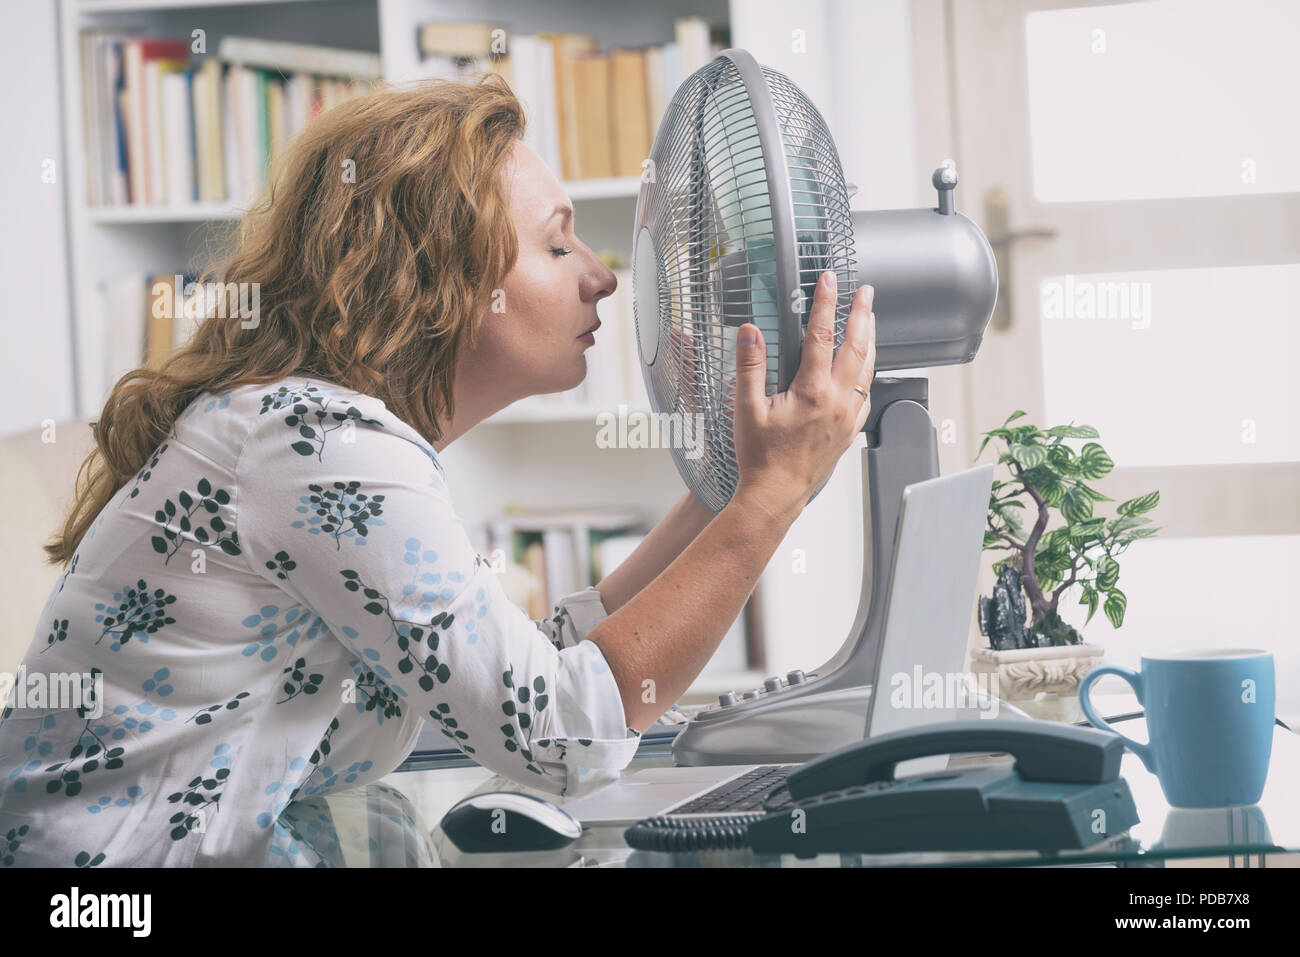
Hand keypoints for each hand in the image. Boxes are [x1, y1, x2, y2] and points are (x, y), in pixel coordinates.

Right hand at [731, 270, 875, 519]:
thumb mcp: (746, 408)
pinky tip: (865, 369)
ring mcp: (847, 418)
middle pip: (856, 347)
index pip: (822, 335)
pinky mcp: (848, 432)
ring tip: (870, 320)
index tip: (829, 280)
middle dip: (862, 314)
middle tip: (866, 292)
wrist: (775, 495)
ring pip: (867, 370)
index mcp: (812, 392)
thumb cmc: (760, 457)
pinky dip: (868, 375)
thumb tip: (750, 331)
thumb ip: (750, 366)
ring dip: (870, 341)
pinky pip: (866, 396)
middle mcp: (836, 402)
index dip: (826, 303)